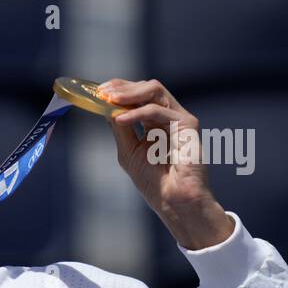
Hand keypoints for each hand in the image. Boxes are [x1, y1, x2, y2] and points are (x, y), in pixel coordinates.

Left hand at [101, 78, 234, 249]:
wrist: (173, 200)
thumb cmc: (154, 181)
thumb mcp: (128, 150)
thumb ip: (120, 128)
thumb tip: (105, 106)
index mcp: (155, 121)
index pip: (139, 95)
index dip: (120, 89)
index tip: (99, 91)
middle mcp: (169, 116)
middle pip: (147, 87)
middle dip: (123, 87)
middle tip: (103, 92)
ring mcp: (179, 119)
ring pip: (155, 91)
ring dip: (129, 94)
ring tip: (109, 100)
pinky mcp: (188, 125)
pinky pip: (159, 111)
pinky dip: (136, 113)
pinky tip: (119, 118)